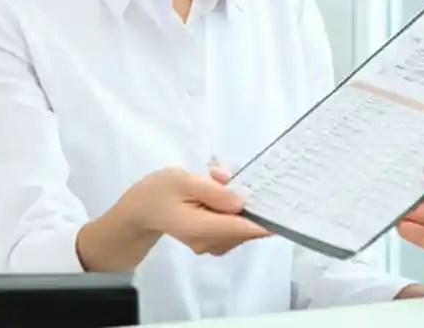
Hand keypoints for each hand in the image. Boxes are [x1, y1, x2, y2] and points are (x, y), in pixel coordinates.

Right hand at [128, 167, 270, 255]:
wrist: (140, 210)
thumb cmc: (159, 191)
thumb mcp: (183, 180)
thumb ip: (213, 190)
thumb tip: (240, 202)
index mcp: (203, 229)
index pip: (245, 228)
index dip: (268, 217)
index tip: (283, 202)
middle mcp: (211, 243)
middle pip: (246, 227)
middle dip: (249, 201)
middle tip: (231, 177)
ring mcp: (212, 245)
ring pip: (241, 225)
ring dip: (239, 203)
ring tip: (216, 182)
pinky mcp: (213, 241)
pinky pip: (233, 226)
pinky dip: (233, 209)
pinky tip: (217, 192)